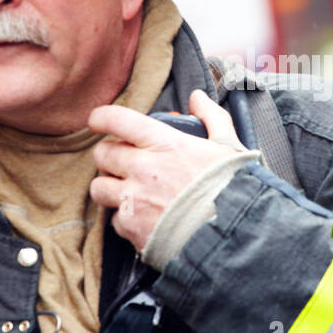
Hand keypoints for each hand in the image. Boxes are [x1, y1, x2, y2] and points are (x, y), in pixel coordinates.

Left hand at [89, 90, 244, 251]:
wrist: (234, 234)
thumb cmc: (233, 190)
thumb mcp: (229, 146)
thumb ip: (211, 117)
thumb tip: (198, 98)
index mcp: (164, 144)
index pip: (117, 119)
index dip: (101, 117)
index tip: (99, 120)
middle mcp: (143, 169)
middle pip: (102, 154)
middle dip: (109, 156)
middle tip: (123, 162)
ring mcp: (134, 200)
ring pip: (99, 188)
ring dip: (110, 188)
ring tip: (129, 192)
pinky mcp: (133, 228)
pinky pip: (115, 220)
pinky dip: (126, 219)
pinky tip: (144, 219)